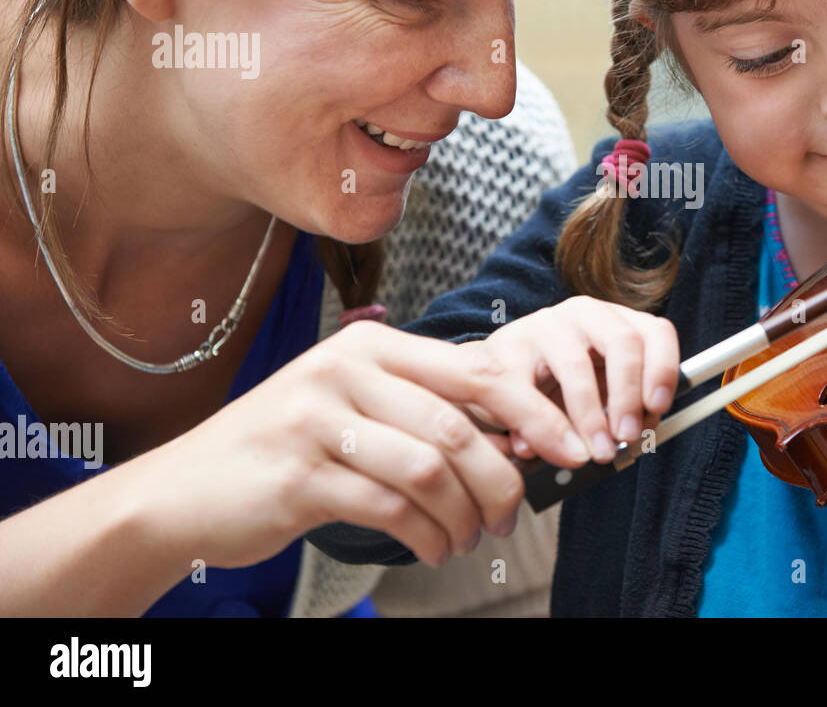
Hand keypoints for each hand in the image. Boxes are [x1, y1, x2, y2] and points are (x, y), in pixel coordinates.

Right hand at [124, 319, 596, 571]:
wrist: (187, 490)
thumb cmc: (288, 448)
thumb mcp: (354, 405)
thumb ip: (424, 405)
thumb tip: (517, 432)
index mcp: (370, 347)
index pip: (475, 370)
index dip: (531, 411)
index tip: (570, 447)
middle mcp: (345, 371)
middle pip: (458, 425)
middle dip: (502, 477)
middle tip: (513, 515)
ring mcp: (318, 421)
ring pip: (430, 468)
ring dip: (464, 514)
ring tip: (469, 537)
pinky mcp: (301, 474)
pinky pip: (392, 507)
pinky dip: (428, 535)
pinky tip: (435, 547)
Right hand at [459, 295, 680, 463]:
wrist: (484, 378)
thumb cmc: (550, 387)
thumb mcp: (597, 396)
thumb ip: (620, 412)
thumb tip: (635, 439)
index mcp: (614, 322)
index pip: (655, 332)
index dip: (663, 370)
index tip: (658, 408)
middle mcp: (583, 314)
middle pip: (623, 342)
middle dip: (628, 396)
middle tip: (626, 437)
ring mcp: (542, 326)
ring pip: (577, 366)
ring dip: (588, 418)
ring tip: (589, 453)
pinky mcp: (503, 349)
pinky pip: (528, 392)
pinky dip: (540, 428)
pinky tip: (538, 449)